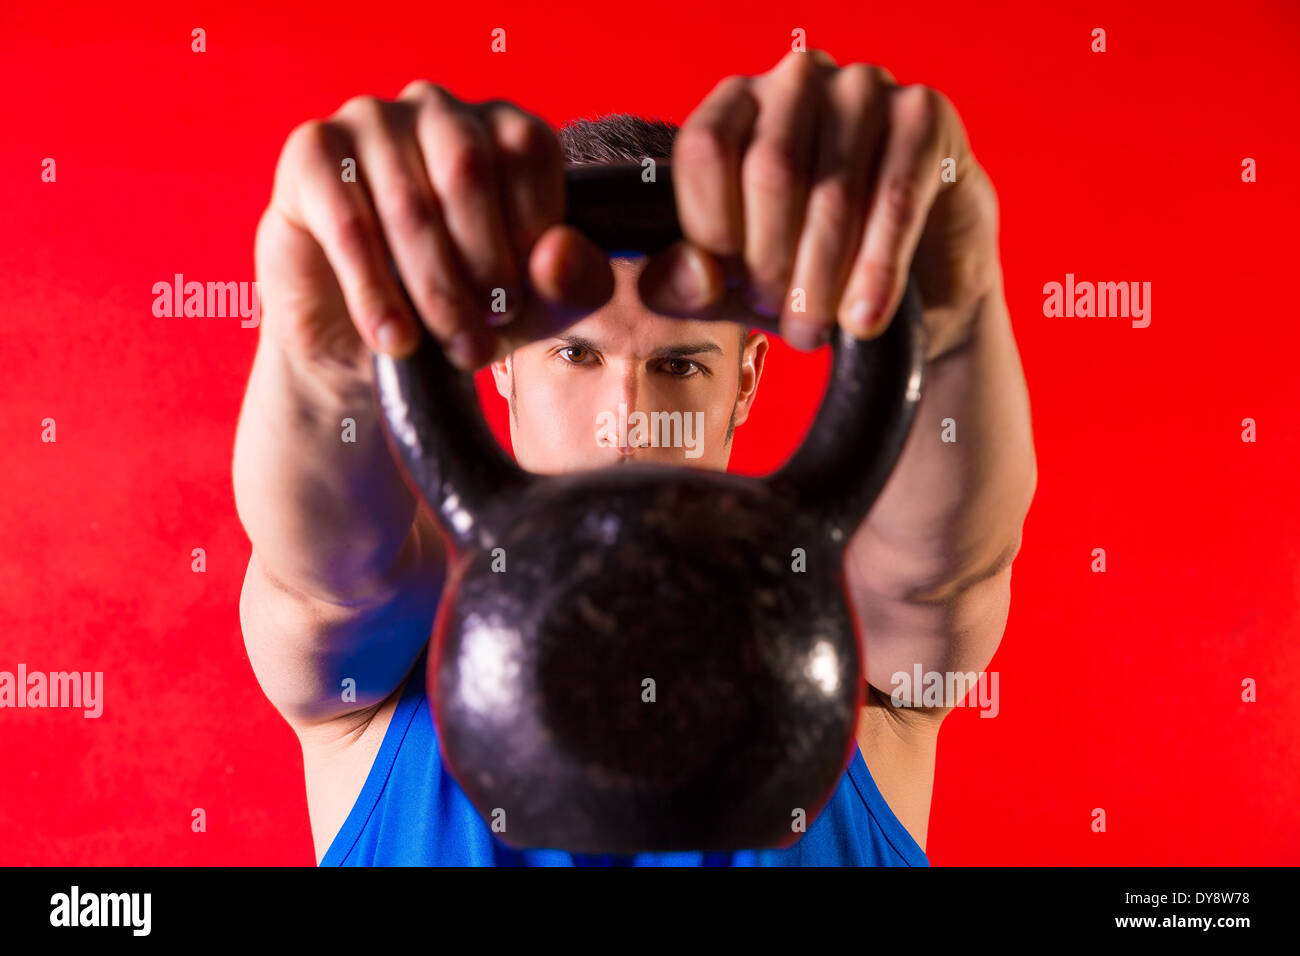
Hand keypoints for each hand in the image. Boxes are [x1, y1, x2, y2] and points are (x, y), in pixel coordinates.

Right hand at [255, 83, 615, 378]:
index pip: (528, 154)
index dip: (530, 238)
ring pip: (408, 204)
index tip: (521, 303)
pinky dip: (374, 291)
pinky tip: (394, 339)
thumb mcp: (537, 309)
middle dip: (480, 269)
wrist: (374, 344)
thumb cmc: (464, 309)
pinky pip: (347, 220)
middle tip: (482, 339)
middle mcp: (439, 108)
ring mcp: (371, 120)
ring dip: (434, 290)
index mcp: (504, 127)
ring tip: (448, 348)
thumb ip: (572, 282)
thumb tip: (558, 256)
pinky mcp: (313, 153)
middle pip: (467, 171)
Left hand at [639, 50, 1001, 357]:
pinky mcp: (926, 116)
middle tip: (783, 324)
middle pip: (771, 169)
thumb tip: (687, 279)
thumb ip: (689, 285)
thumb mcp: (734, 286)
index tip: (732, 291)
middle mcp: (796, 78)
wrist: (916, 275)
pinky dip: (876, 269)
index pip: (706, 149)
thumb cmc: (808, 269)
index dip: (714, 232)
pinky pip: (895, 199)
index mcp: (736, 102)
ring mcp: (864, 87)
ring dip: (821, 278)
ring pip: (833, 190)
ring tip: (815, 332)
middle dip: (772, 264)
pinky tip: (863, 318)